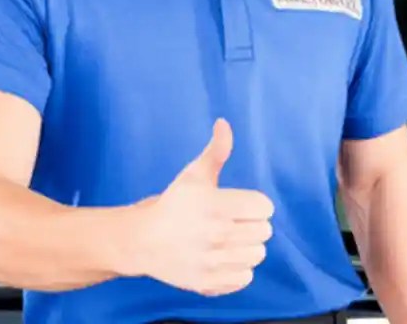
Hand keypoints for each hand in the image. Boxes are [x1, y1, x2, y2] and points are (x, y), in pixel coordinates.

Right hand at [135, 119, 274, 295]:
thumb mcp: (193, 175)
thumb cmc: (173, 204)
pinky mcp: (209, 283)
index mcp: (217, 206)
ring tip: (229, 240)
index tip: (239, 205)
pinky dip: (239, 269)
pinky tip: (223, 258)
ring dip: (247, 247)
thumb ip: (216, 151)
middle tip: (232, 222)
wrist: (142, 241)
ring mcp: (213, 262)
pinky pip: (245, 278)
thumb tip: (224, 123)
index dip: (255, 204)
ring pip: (257, 255)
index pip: (264, 207)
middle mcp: (217, 235)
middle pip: (264, 232)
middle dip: (252, 225)